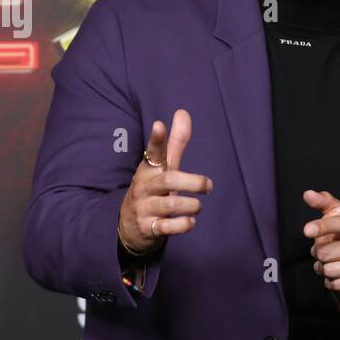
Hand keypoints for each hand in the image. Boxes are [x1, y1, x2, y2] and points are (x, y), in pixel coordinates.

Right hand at [118, 108, 212, 256]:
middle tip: (208, 186)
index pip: (152, 152)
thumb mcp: (164, 167)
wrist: (130, 227)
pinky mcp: (148, 228)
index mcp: (149, 170)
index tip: (158, 125)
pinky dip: (183, 224)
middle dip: (193, 182)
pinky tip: (190, 221)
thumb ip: (175, 142)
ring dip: (191, 205)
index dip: (156, 139)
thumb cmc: (154, 190)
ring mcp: (144, 208)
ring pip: (170, 205)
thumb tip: (183, 112)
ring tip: (197, 206)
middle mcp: (144, 187)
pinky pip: (168, 227)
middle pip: (168, 180)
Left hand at [303, 190, 339, 298]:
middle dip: (319, 253)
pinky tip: (339, 275)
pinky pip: (335, 284)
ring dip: (324, 269)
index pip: (338, 223)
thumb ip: (326, 204)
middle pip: (324, 252)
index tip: (308, 230)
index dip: (322, 226)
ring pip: (328, 270)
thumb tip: (307, 194)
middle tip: (326, 252)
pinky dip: (331, 281)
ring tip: (332, 264)